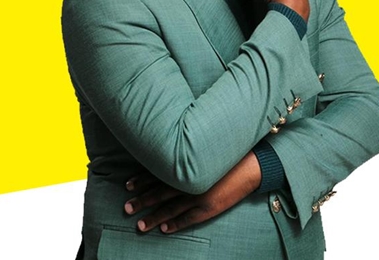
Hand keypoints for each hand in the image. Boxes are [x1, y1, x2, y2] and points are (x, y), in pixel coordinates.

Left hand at [124, 152, 261, 233]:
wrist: (252, 165)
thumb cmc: (228, 153)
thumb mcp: (205, 149)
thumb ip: (188, 154)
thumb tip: (170, 153)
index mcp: (187, 166)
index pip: (158, 174)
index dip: (141, 180)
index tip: (127, 185)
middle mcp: (189, 181)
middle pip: (159, 193)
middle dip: (142, 201)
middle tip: (126, 208)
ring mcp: (198, 196)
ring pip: (170, 209)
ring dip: (154, 218)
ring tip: (140, 225)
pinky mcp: (209, 208)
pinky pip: (188, 219)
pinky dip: (175, 224)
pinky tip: (165, 229)